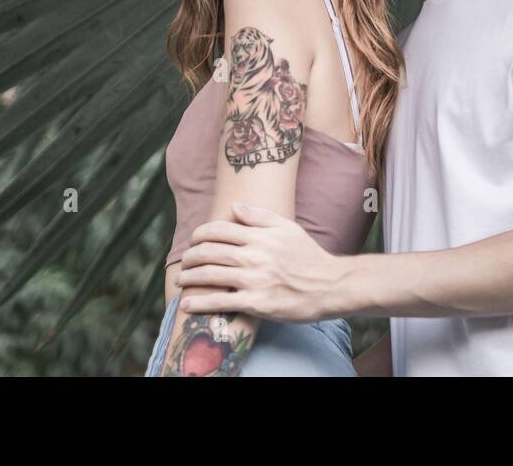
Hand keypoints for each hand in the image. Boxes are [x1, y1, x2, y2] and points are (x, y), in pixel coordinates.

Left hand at [176, 202, 344, 322]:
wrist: (330, 285)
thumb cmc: (309, 256)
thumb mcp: (288, 228)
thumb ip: (261, 216)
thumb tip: (235, 207)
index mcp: (259, 236)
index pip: (219, 230)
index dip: (200, 234)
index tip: (194, 240)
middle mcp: (253, 256)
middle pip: (210, 252)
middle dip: (191, 256)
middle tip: (186, 260)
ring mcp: (253, 280)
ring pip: (210, 275)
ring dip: (190, 277)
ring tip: (182, 279)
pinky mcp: (256, 303)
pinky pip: (221, 302)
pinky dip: (200, 304)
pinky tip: (187, 304)